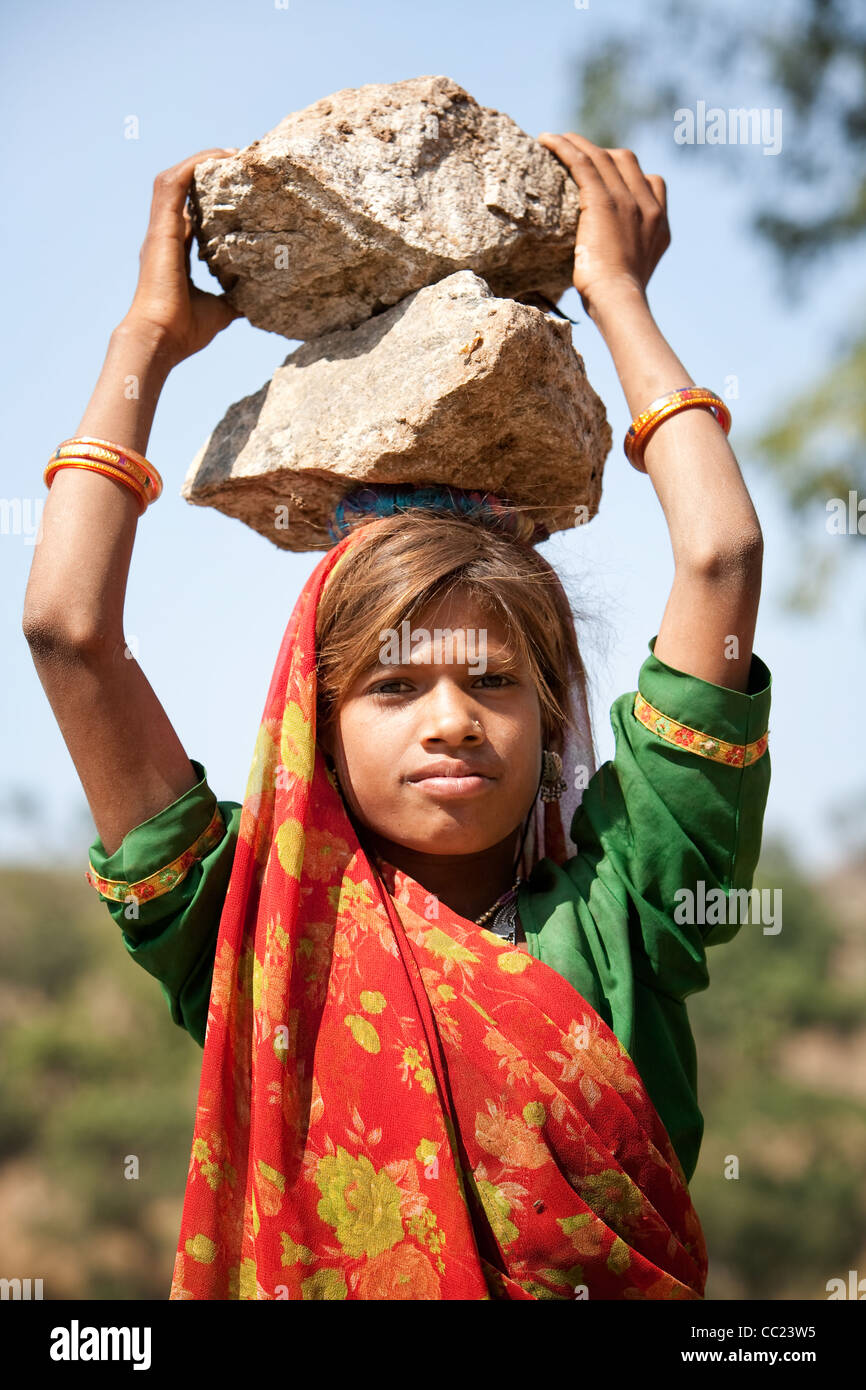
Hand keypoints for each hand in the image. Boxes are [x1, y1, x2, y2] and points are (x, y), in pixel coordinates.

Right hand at [121, 148, 242, 366]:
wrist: (161, 338)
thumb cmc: (184, 331)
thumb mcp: (219, 311)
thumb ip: (233, 298)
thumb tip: (255, 300)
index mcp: (175, 252)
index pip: (191, 213)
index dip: (210, 197)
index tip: (237, 187)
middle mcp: (165, 236)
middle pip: (182, 188)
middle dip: (206, 170)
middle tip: (239, 160)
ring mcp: (161, 230)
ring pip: (175, 178)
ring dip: (201, 161)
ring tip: (231, 152)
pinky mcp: (162, 228)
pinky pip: (175, 183)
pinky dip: (194, 165)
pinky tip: (218, 156)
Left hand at [537, 132, 669, 317]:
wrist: (620, 300)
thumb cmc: (618, 302)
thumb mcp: (631, 276)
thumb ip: (626, 260)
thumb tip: (606, 266)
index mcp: (659, 224)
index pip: (652, 182)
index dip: (630, 174)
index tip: (608, 177)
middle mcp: (648, 206)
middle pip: (626, 161)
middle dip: (602, 154)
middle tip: (576, 157)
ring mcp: (627, 200)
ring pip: (602, 156)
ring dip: (577, 143)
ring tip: (555, 140)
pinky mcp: (602, 200)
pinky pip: (582, 162)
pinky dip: (564, 147)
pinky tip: (547, 140)